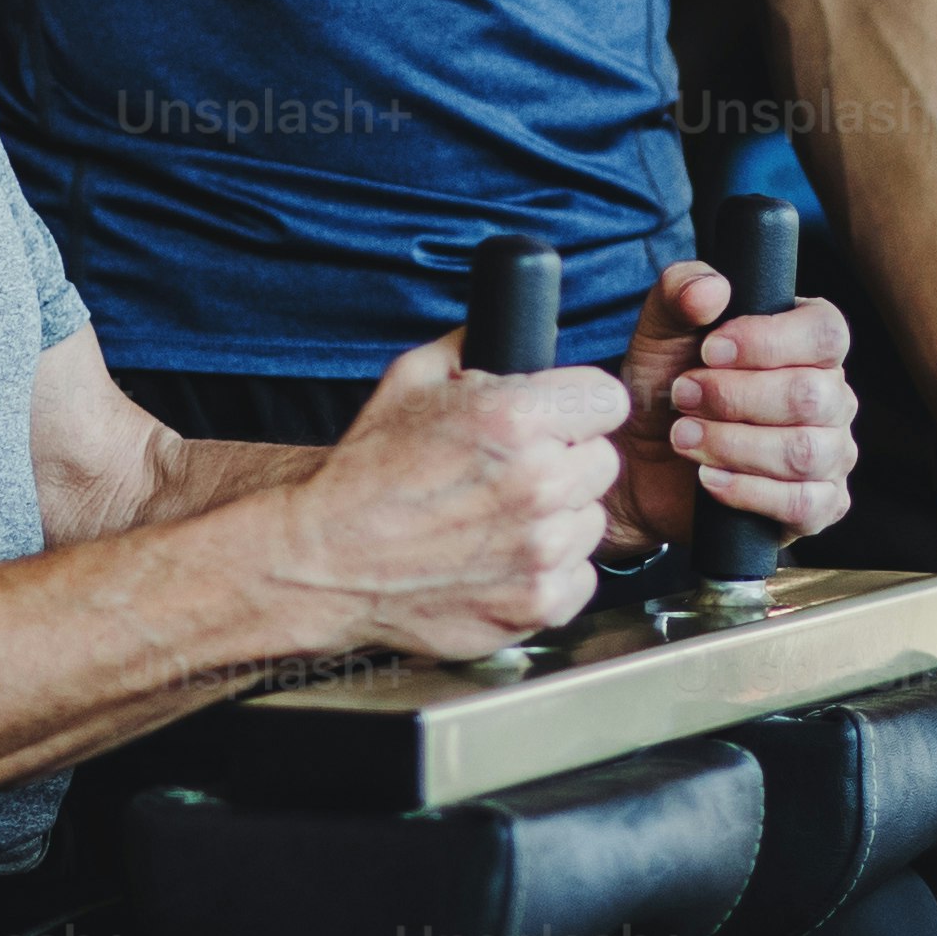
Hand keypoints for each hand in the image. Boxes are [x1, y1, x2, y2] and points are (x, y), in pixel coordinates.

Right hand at [287, 333, 625, 661]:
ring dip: (559, 518)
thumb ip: (475, 348)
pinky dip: (550, 571)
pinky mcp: (538, 605)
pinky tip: (503, 557)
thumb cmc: (366, 474)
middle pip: (605, 461)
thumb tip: (513, 331)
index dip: (581, 408)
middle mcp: (539, 483)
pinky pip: (580, 576)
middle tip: (519, 472)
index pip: (609, 400)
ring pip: (592, 520)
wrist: (327, 560)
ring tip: (502, 518)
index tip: (562, 421)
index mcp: (516, 418)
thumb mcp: (413, 379)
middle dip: (567, 461)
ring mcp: (541, 551)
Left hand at [602, 262, 858, 555]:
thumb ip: (681, 292)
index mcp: (810, 344)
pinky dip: (748, 491)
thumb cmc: (666, 388)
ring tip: (684, 437)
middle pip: (813, 396)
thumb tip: (712, 289)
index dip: (767, 342)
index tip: (710, 350)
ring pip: (805, 451)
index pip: (826, 333)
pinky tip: (709, 480)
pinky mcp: (817, 505)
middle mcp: (832, 396)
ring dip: (733, 444)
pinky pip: (803, 503)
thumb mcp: (661, 331)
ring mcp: (832, 454)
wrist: (641, 463)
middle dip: (735, 398)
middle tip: (683, 396)